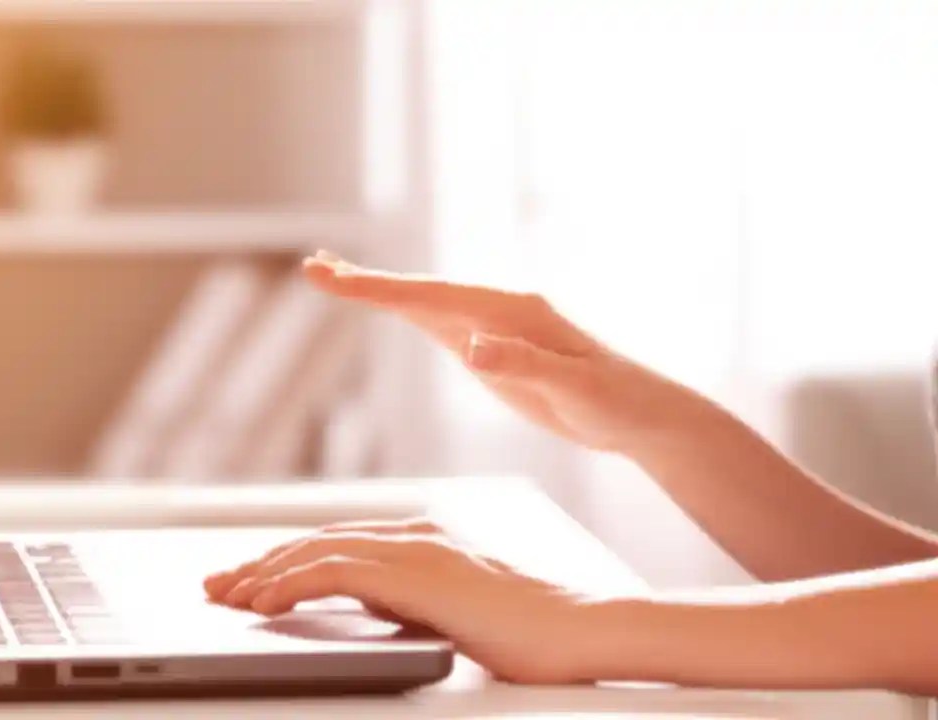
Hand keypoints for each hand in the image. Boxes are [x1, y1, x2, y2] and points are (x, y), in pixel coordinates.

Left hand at [203, 520, 589, 683]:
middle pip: (315, 543)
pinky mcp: (418, 572)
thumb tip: (363, 611)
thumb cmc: (526, 632)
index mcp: (419, 540)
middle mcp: (411, 534)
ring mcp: (415, 549)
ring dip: (265, 574)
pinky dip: (294, 584)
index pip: (334, 545)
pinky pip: (337, 572)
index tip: (246, 582)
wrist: (579, 630)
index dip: (284, 562)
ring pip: (317, 552)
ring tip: (228, 597)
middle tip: (217, 586)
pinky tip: (266, 604)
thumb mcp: (450, 612)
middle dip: (260, 565)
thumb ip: (407, 602)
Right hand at [302, 252, 704, 453]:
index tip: (335, 278)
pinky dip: (407, 312)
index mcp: (511, 311)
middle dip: (367, 282)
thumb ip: (523, 362)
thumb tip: (471, 345)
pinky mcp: (495, 350)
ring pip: (426, 305)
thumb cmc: (614, 400)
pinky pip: (440, 325)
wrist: (644, 414)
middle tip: (314, 268)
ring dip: (381, 292)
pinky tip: (392, 307)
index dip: (379, 289)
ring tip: (335, 278)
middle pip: (419, 292)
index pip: (432, 297)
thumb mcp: (572, 387)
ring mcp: (494, 328)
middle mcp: (497, 310)